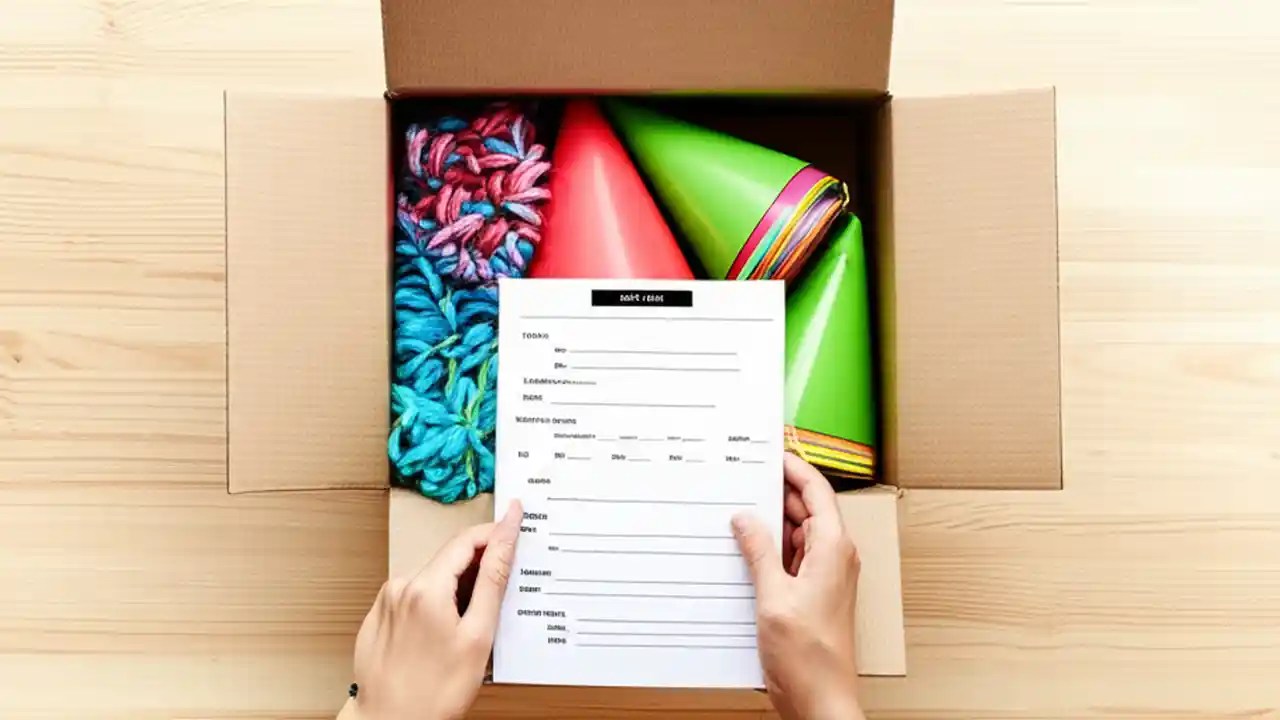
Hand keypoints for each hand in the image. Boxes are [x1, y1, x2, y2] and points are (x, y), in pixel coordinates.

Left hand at [345, 500, 522, 719]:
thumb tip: (506, 535)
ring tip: (471, 628)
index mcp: (426, 587)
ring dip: (457, 590)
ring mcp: (386, 602)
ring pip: (433, 580)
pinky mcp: (378, 617)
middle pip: (450, 560)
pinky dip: (436, 605)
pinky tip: (444, 636)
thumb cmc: (434, 692)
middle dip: (479, 568)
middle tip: (503, 593)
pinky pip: (414, 598)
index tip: (516, 520)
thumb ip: (493, 579)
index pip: (467, 539)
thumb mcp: (477, 635)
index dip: (496, 530)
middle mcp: (400, 587)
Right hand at [732, 453, 862, 719]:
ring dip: (771, 525)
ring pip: (797, 535)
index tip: (772, 452)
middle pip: (806, 510)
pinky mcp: (813, 595)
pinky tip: (746, 551)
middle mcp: (834, 558)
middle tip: (743, 480)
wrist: (821, 702)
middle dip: (776, 494)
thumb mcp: (772, 597)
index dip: (794, 467)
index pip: (816, 491)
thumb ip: (758, 552)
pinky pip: (792, 559)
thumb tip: (745, 520)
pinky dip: (771, 551)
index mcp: (833, 548)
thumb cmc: (809, 658)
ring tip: (737, 513)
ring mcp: (825, 577)